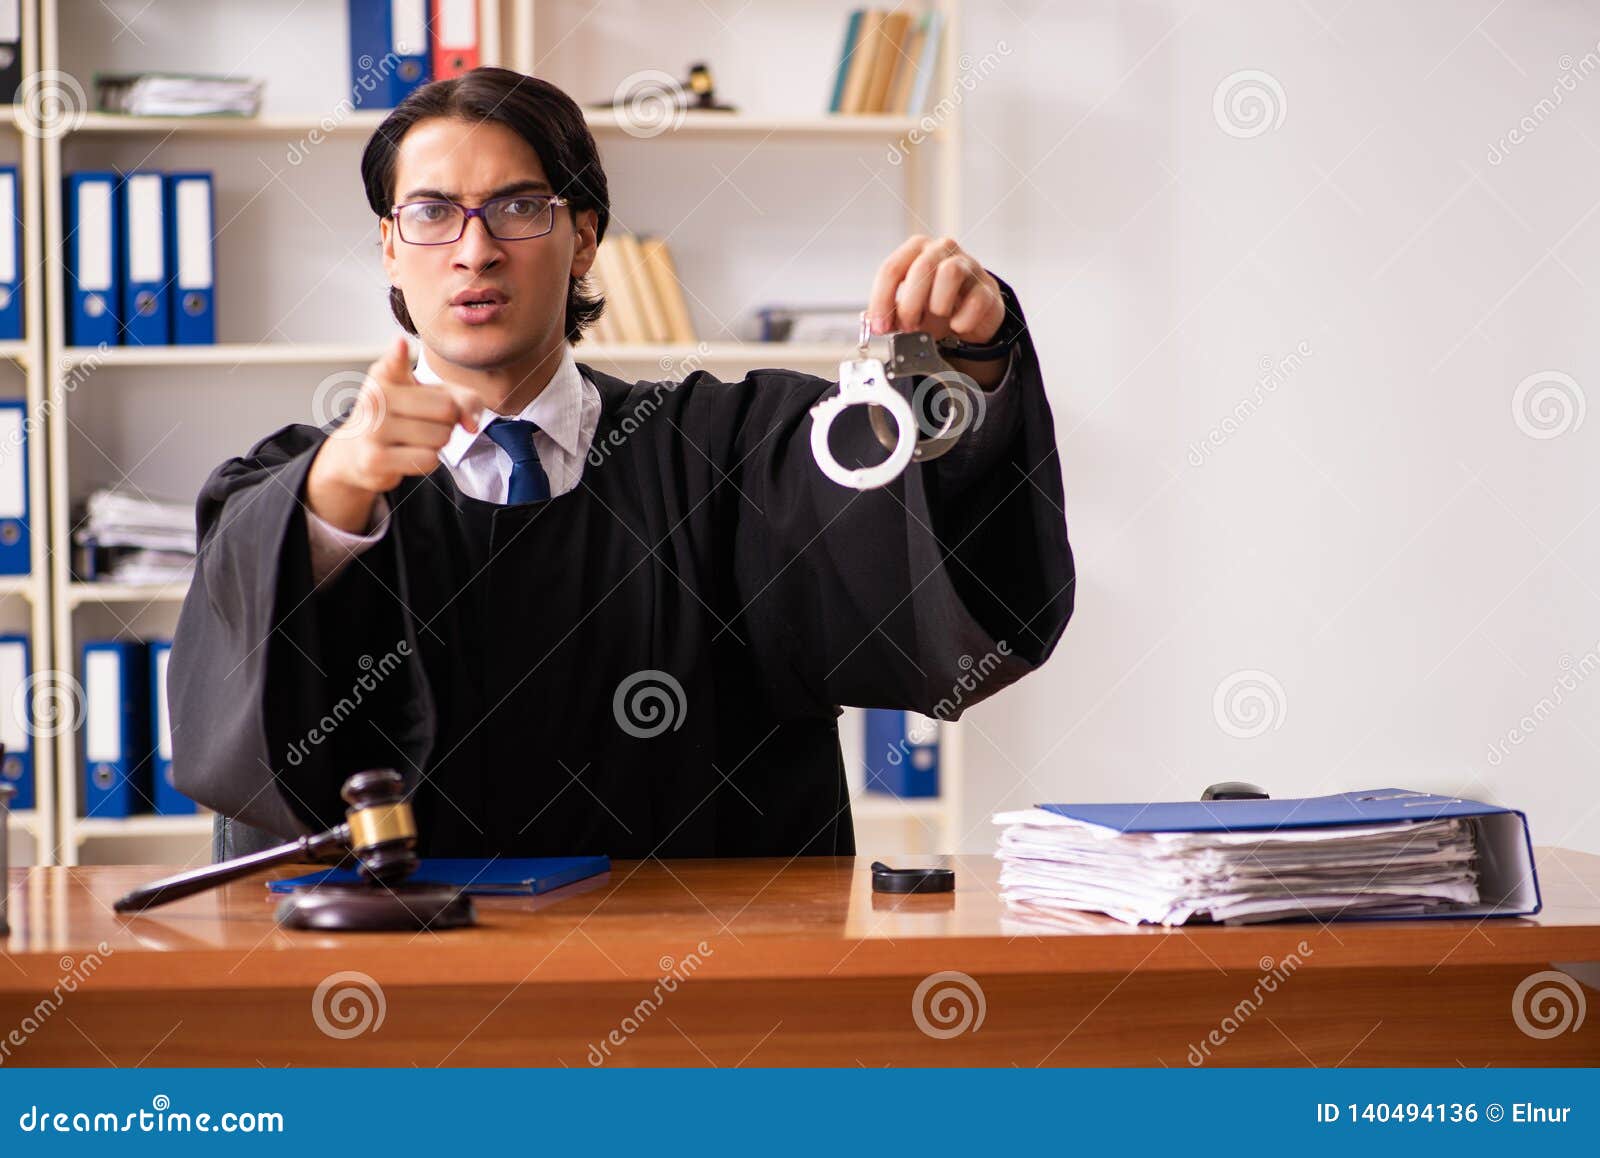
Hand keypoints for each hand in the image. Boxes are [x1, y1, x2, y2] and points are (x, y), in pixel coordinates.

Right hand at [306, 336, 484, 532]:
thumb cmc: (402, 417)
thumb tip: (471, 425)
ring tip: (413, 440)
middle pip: (448, 409)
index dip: (399, 352)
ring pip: (441, 437)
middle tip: (422, 423)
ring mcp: (372, 429)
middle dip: (446, 421)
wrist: (356, 452)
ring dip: (437, 443)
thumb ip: (464, 400)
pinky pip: (429, 459)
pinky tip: (408, 455)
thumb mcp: (432, 396)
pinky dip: (428, 460)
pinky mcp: (375, 459)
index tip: (400, 343)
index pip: (396, 361)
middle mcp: (374, 399)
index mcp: (385, 376)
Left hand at [866, 235, 1004, 343]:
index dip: (881, 300)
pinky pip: (976, 300)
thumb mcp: (909, 306)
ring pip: (950, 272)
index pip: (892, 268)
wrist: (973, 310)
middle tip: (908, 326)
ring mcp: (968, 264)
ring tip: (935, 323)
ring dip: (937, 305)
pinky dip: (962, 319)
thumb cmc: (938, 302)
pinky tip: (957, 325)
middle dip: (909, 304)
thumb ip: (891, 313)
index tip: (879, 326)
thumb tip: (874, 322)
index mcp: (917, 250)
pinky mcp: (987, 286)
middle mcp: (942, 250)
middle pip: (921, 268)